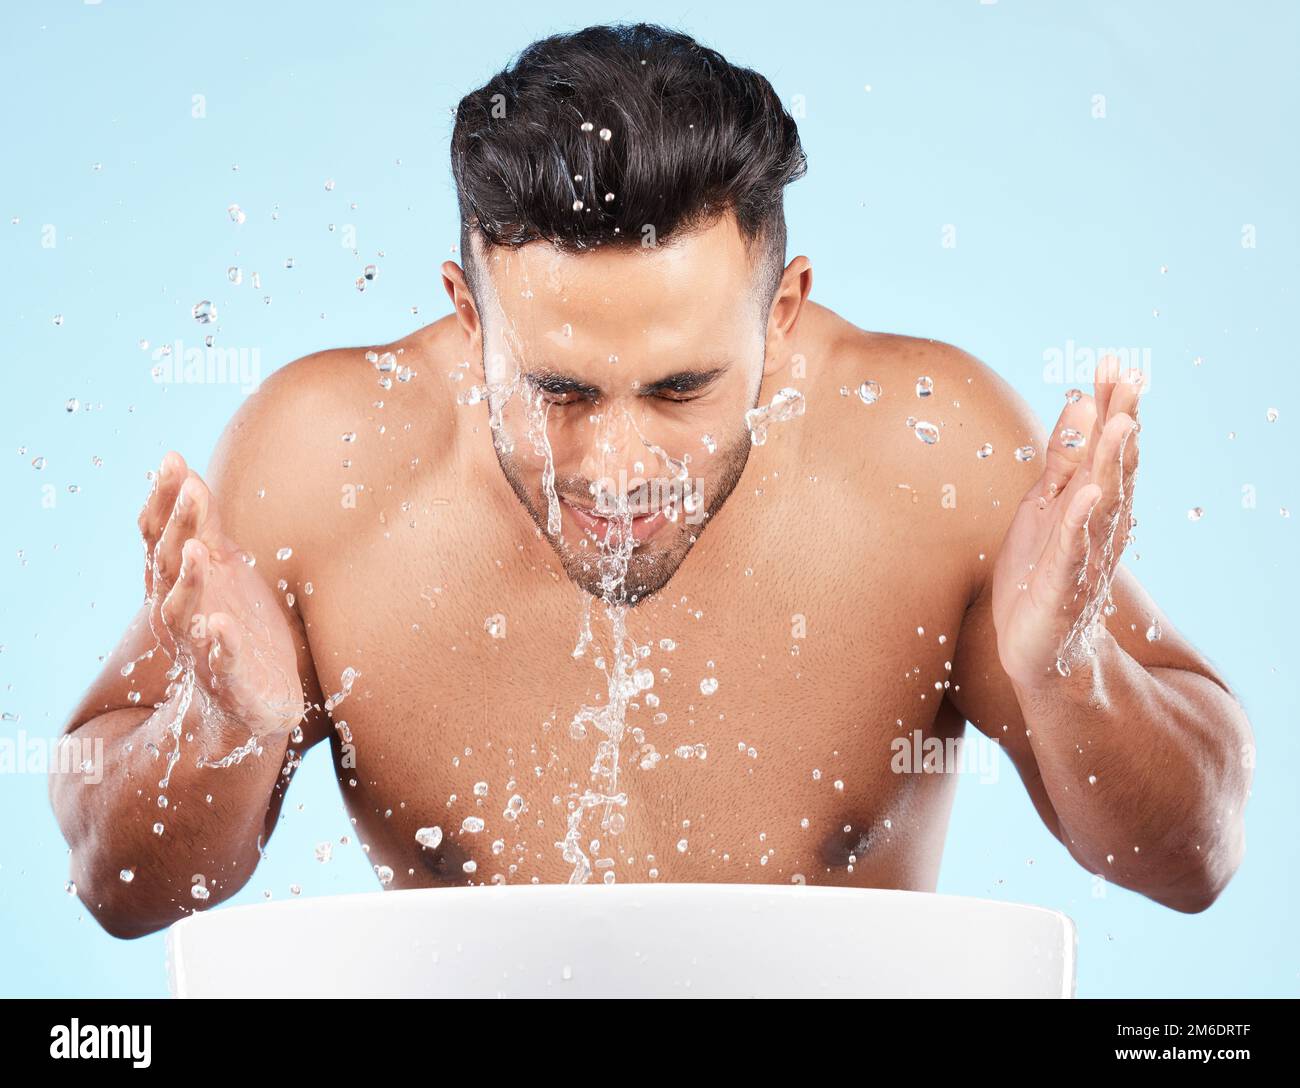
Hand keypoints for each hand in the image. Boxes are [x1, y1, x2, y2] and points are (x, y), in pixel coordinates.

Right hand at [139, 451, 303, 737]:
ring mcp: (201, 649)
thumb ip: (204, 526)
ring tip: (196, 551)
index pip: (160, 537)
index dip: (164, 500)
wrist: (254, 703)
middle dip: (178, 528)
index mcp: (177, 584)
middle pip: (170, 567)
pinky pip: (222, 662)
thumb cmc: (237, 626)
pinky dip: (220, 644)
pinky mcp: (231, 681)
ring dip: (189, 582)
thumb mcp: (223, 569)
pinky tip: (220, 625)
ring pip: (184, 614)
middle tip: (190, 490)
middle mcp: (180, 615)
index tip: (171, 459)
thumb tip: (185, 472)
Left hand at [992, 356, 1143, 688]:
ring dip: (1111, 463)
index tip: (1114, 361)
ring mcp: (1084, 556)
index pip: (1106, 447)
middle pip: (1113, 467)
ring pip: (1102, 503)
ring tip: (1120, 422)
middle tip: (1130, 376)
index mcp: (1093, 504)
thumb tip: (1081, 398)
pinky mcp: (1062, 588)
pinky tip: (1087, 496)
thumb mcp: (1045, 505)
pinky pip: (1073, 552)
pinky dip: (1081, 524)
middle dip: (1120, 422)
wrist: (1039, 649)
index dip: (1112, 406)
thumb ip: (1063, 458)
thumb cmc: (1040, 573)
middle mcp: (1098, 526)